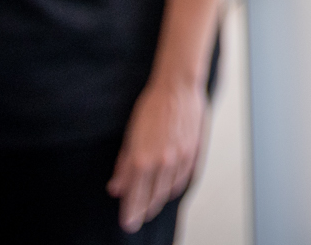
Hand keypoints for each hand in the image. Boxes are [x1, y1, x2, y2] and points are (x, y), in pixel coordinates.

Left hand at [107, 78, 206, 231]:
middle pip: (152, 198)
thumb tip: (116, 187)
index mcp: (142, 159)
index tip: (126, 222)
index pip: (134, 196)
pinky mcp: (193, 152)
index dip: (129, 212)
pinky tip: (169, 189)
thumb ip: (123, 164)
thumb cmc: (152, 106)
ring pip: (168, 191)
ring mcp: (180, 159)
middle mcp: (162, 162)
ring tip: (151, 206)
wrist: (177, 87)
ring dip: (159, 201)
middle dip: (143, 211)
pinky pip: (184, 179)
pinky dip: (175, 187)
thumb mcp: (130, 135)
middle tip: (136, 219)